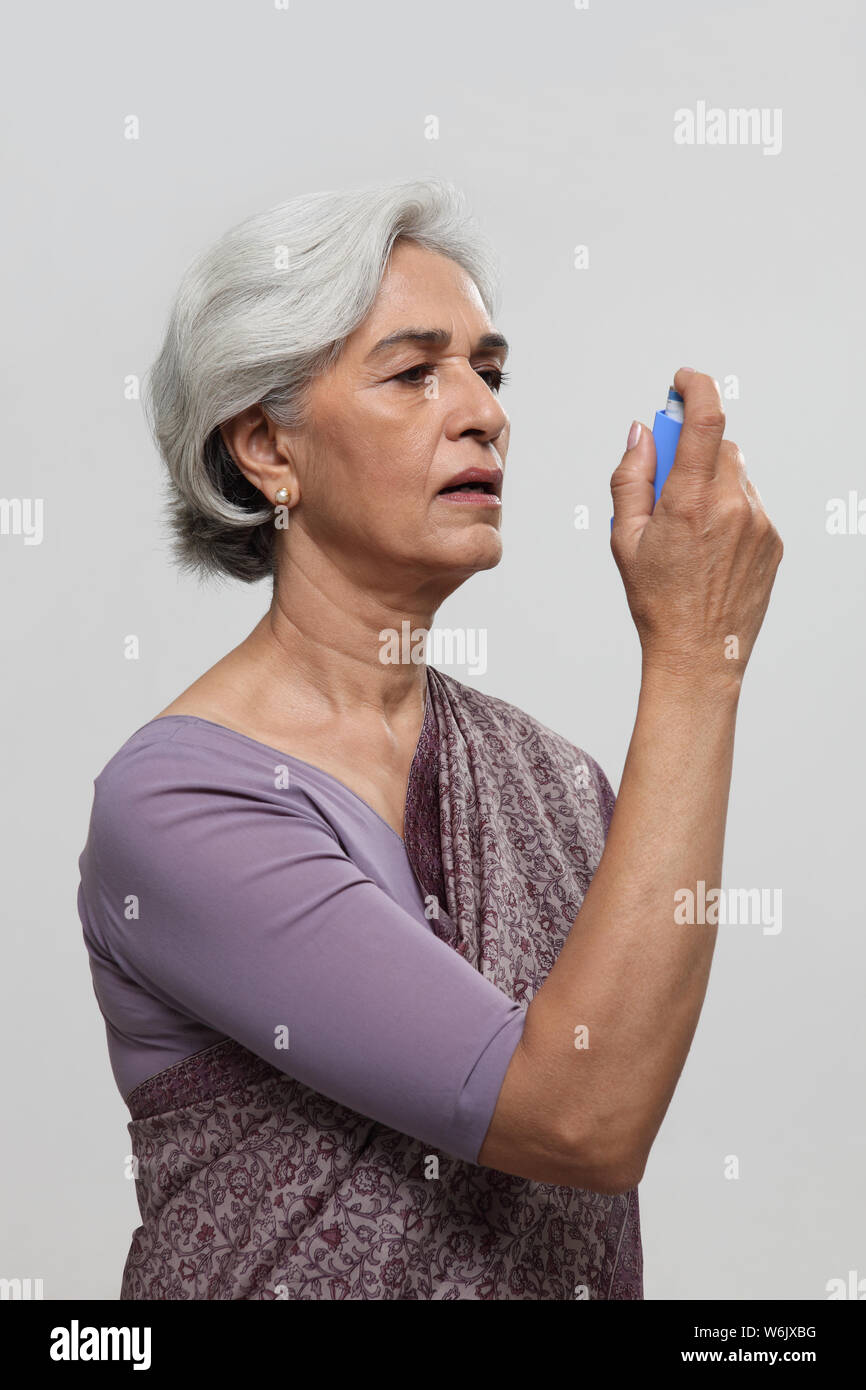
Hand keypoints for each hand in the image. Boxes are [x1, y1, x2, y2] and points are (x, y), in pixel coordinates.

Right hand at [610, 369, 782, 687]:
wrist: (700, 653)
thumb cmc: (658, 602)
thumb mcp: (624, 538)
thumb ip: (631, 477)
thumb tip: (641, 434)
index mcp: (689, 503)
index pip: (705, 420)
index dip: (696, 388)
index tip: (683, 381)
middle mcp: (731, 506)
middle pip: (719, 445)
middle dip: (693, 448)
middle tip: (667, 476)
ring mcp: (759, 523)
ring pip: (735, 474)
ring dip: (711, 481)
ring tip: (688, 528)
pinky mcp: (773, 540)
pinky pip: (750, 504)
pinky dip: (729, 508)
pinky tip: (709, 547)